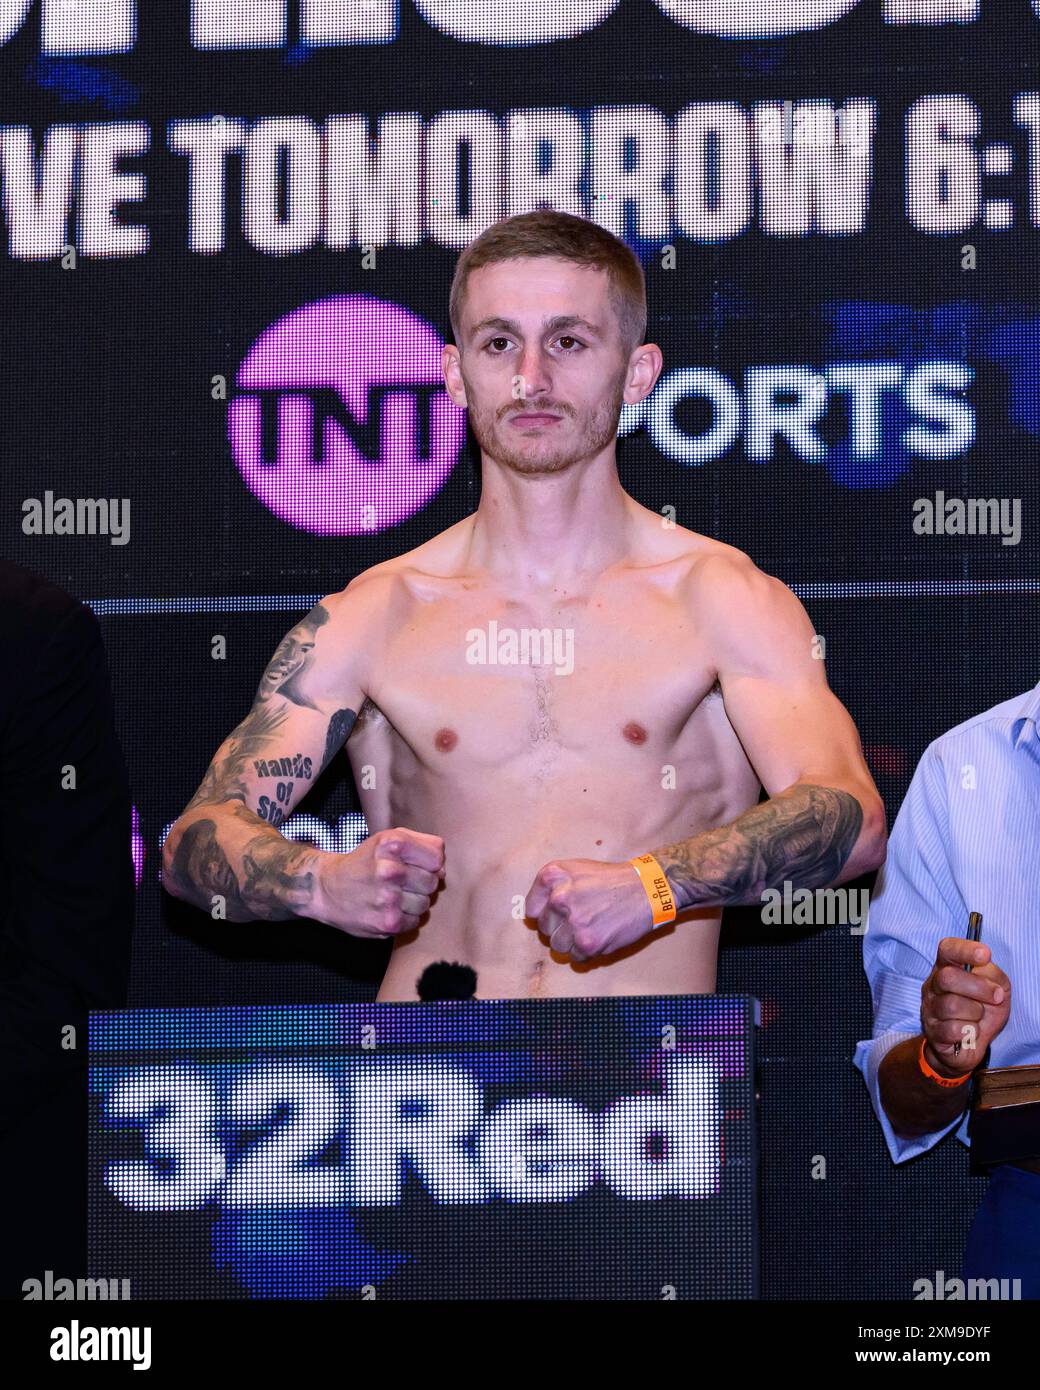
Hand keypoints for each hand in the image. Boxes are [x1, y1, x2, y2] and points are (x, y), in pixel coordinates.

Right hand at [312, 827, 443, 938]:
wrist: (326, 888)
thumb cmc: (364, 862)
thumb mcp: (387, 840)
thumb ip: (422, 844)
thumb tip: (443, 869)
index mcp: (392, 844)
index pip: (437, 856)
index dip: (430, 862)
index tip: (415, 864)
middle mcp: (390, 870)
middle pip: (433, 881)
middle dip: (421, 882)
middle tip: (401, 882)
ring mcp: (388, 898)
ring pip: (426, 903)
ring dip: (414, 901)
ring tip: (393, 895)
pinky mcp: (387, 922)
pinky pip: (416, 921)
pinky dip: (406, 917)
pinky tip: (389, 909)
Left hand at [524, 857, 660, 962]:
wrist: (646, 890)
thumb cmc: (610, 880)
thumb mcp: (575, 869)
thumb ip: (551, 888)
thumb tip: (533, 914)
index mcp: (552, 876)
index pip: (530, 909)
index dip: (544, 914)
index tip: (556, 914)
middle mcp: (559, 898)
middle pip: (543, 929)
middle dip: (559, 928)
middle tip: (581, 919)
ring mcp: (574, 921)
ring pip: (557, 946)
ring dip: (572, 942)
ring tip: (590, 928)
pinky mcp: (588, 943)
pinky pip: (576, 957)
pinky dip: (587, 951)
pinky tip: (600, 935)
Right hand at [921, 936, 1010, 1076]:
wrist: (969, 1045)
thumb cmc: (982, 1011)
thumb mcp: (997, 989)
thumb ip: (993, 975)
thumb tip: (984, 968)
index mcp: (947, 968)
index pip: (948, 949)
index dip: (964, 949)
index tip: (984, 954)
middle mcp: (933, 985)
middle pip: (947, 977)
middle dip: (979, 988)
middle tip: (996, 998)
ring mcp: (929, 1008)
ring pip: (951, 1005)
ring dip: (975, 1013)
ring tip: (978, 1017)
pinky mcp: (932, 1032)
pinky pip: (952, 1029)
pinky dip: (970, 1031)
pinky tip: (970, 1030)